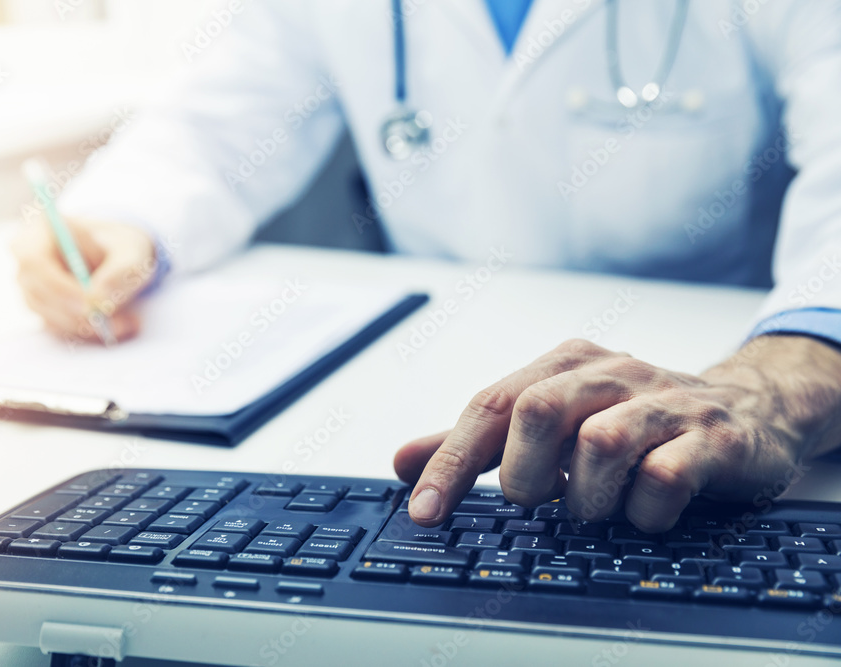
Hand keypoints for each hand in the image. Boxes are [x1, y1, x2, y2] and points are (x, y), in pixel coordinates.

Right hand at [12, 218, 157, 342]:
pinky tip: (118, 326)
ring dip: (85, 326)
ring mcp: (33, 288)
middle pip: (36, 294)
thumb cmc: (122, 246)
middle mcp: (29, 261)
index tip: (88, 305)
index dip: (58, 287)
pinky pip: (60, 328)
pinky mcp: (45, 310)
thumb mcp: (131, 251)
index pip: (33, 261)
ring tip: (126, 324)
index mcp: (41, 232)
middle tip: (108, 323)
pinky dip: (88, 332)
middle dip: (74, 314)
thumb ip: (120, 271)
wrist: (122, 258)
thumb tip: (98, 299)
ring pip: (48, 316)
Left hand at [394, 336, 840, 531]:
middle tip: (539, 500)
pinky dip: (643, 510)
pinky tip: (644, 512)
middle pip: (537, 411)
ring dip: (586, 498)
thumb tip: (402, 461)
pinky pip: (665, 478)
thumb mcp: (552, 424)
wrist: (745, 410)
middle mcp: (611, 373)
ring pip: (600, 444)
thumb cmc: (632, 421)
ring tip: (596, 508)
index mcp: (564, 365)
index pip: (489, 406)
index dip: (450, 461)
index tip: (423, 512)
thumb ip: (479, 442)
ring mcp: (666, 402)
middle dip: (525, 474)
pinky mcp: (714, 437)